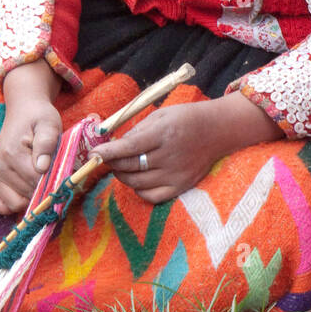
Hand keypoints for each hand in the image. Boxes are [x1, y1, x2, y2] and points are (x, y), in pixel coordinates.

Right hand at [0, 60, 61, 215]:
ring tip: (40, 180)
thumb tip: (42, 167)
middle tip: (54, 175)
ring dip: (30, 197)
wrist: (24, 111)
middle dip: (44, 189)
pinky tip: (24, 193)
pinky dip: (9, 204)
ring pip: (14, 203)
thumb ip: (46, 143)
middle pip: (27, 194)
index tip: (63, 175)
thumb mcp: (49, 123)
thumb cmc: (39, 117)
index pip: (36, 181)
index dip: (53, 181)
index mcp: (12, 154)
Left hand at [96, 92, 283, 203]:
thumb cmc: (186, 118)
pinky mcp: (181, 186)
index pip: (130, 147)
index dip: (108, 152)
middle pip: (130, 167)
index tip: (92, 155)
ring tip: (124, 166)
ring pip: (136, 183)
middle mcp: (170, 155)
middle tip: (107, 158)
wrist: (218, 130)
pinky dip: (139, 189)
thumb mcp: (161, 114)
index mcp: (164, 133)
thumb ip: (137, 130)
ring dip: (123, 175)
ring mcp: (176, 174)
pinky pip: (151, 196)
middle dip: (112, 163)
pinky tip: (139, 179)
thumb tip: (113, 146)